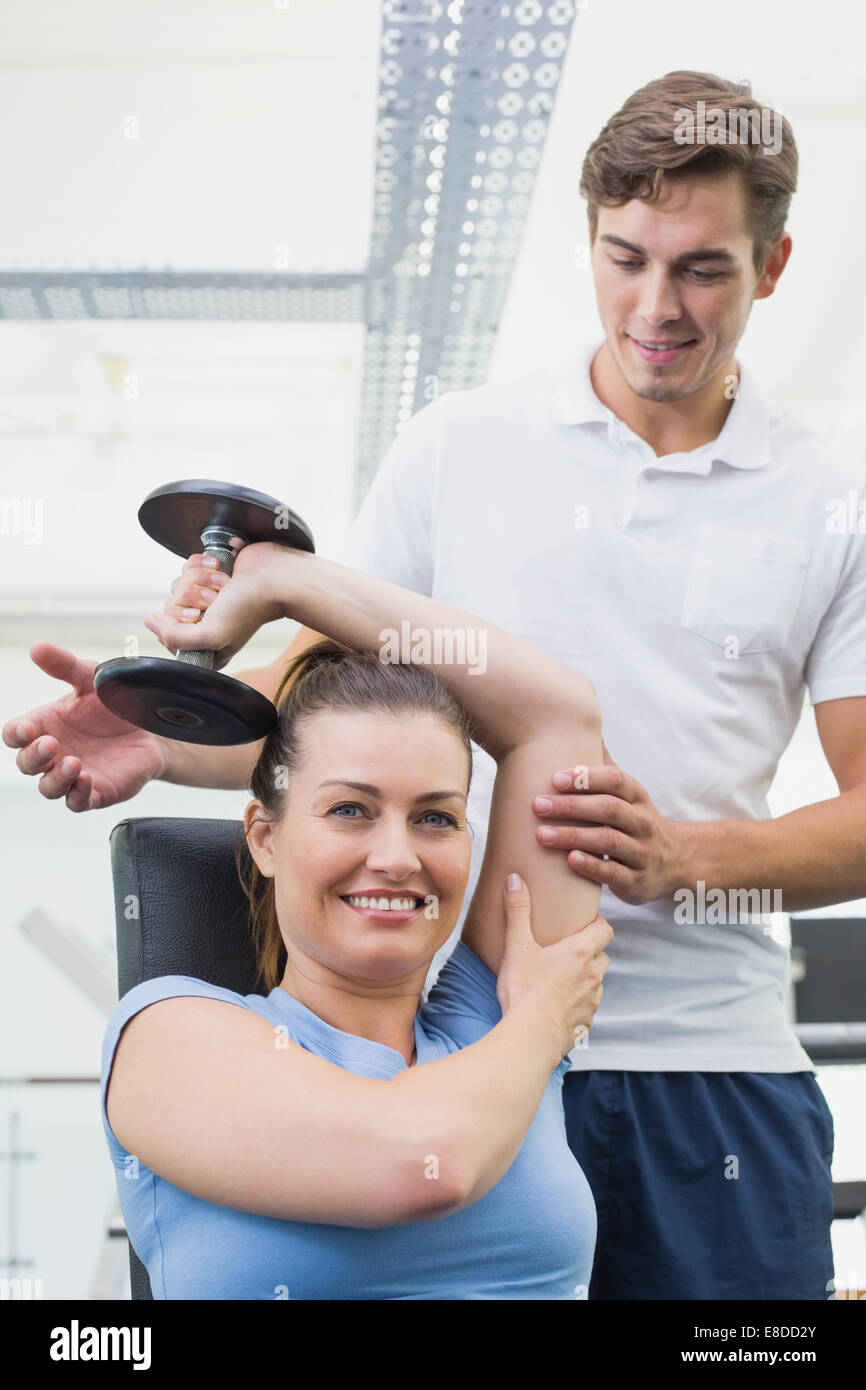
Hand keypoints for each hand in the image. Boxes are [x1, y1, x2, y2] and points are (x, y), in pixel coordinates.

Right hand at [2, 644, 167, 811]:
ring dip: (55, 778)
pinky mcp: (95, 792)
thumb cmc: (114, 702)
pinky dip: (77, 795)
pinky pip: (77, 802)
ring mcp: (73, 775)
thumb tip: (36, 647)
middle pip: (26, 764)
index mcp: (46, 725)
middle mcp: (54, 754)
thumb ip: (65, 666)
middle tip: (51, 744)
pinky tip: (85, 781)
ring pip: (49, 787)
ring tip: (73, 763)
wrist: (153, 725)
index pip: (15, 735)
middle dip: (34, 756)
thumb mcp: (91, 679)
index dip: (16, 734)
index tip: (28, 728)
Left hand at [143, 541, 286, 669]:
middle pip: (171, 607)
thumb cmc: (249, 608)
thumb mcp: (211, 635)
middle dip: (193, 597)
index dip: (178, 622)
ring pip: (178, 584)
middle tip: (216, 599)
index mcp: (205, 647)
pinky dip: (202, 565)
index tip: (199, 617)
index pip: (168, 635)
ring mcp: (205, 598)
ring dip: (201, 580)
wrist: (271, 575)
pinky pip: (187, 566)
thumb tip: (151, 622)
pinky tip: (221, 569)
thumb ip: (175, 637)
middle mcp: (204, 624)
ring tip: (224, 584)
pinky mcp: (207, 575)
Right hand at [496, 874, 612, 1058]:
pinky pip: (587, 1008)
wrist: (531, 1038)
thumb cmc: (525, 990)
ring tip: (560, 979)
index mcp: (582, 952)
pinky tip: (557, 1006)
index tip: (583, 923)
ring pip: (596, 983)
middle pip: (602, 955)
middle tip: (567, 950)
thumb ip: (517, 910)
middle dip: (590, 951)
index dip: (597, 924)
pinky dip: (577, 1004)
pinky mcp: (586, 1023)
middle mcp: (594, 974)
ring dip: (584, 979)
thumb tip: (515, 878)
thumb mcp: (517, 946)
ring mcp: (593, 1001)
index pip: (606, 929)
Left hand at [531, 739, 681, 904]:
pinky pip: (614, 873)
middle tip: (537, 805)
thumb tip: (579, 722)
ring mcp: (642, 852)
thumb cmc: (636, 820)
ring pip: (609, 841)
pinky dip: (592, 866)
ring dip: (573, 836)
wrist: (676, 862)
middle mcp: (643, 822)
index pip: (615, 780)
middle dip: (571, 806)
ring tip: (541, 834)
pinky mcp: (637, 882)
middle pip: (608, 808)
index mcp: (637, 796)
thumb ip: (604, 765)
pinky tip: (569, 860)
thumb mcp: (628, 793)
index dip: (585, 778)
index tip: (554, 778)